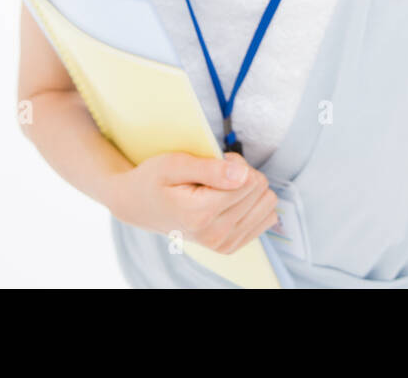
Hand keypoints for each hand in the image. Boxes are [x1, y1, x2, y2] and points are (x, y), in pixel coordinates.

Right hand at [108, 150, 279, 254]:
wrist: (140, 206)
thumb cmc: (155, 179)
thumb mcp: (174, 163)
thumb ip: (211, 169)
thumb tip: (244, 174)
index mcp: (200, 214)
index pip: (248, 180)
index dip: (232, 162)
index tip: (212, 163)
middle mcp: (215, 235)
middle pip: (260, 189)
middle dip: (241, 174)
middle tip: (213, 175)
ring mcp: (224, 244)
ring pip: (267, 203)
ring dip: (247, 189)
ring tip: (219, 188)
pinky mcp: (231, 246)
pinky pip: (266, 217)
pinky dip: (250, 204)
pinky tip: (227, 201)